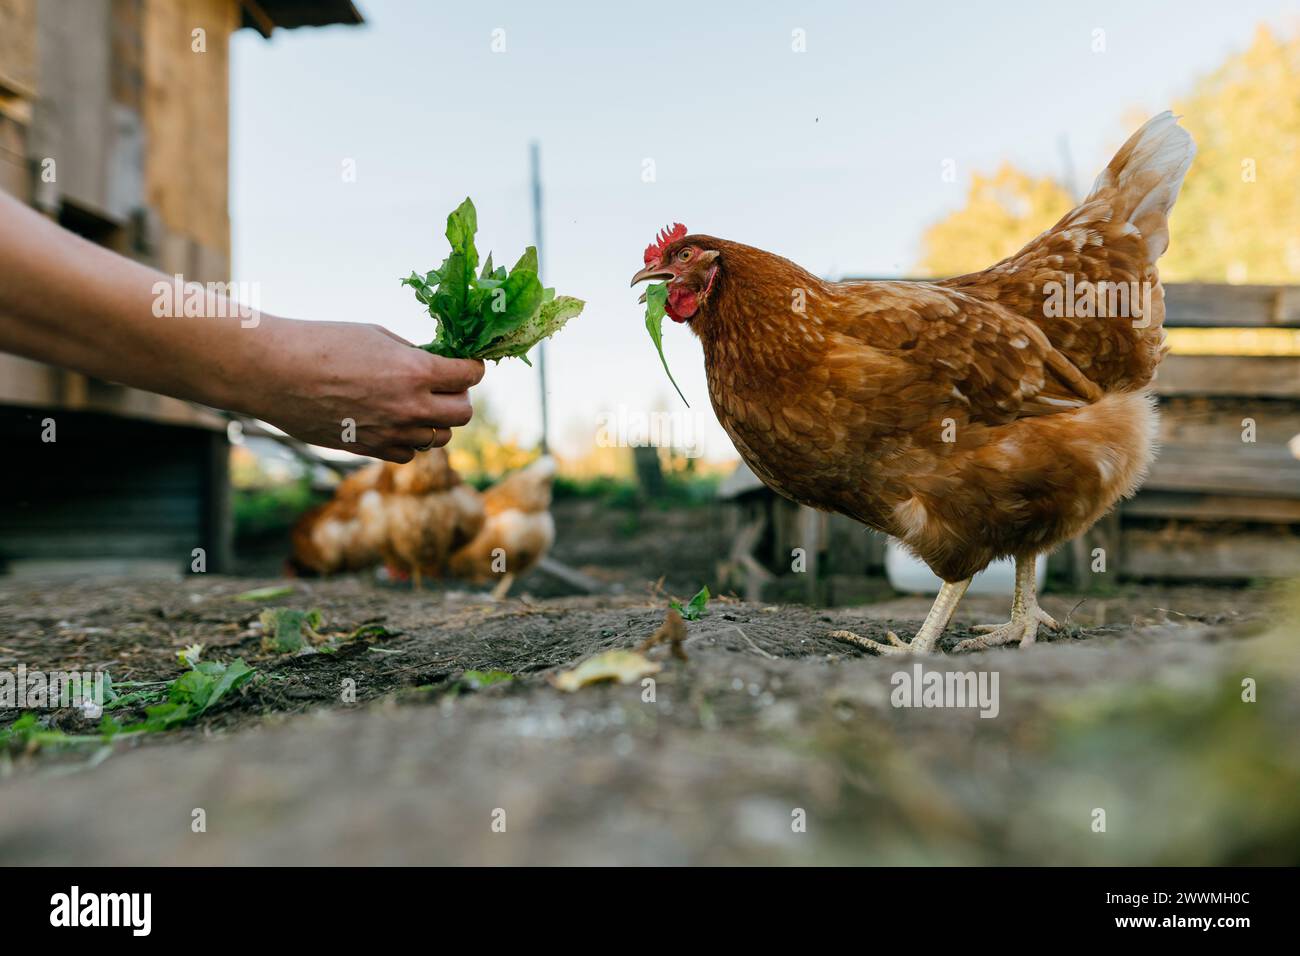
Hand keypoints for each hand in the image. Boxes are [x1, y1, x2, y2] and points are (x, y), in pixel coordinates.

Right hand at [251, 318, 483, 461]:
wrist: (274, 372)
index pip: (469, 376)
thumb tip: (438, 364)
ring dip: (436, 421)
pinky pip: (409, 453)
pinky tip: (395, 421)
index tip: (467, 365)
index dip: (472, 368)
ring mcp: (391, 433)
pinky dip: (410, 439)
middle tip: (446, 386)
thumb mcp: (377, 336)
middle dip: (459, 398)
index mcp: (415, 372)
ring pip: (439, 439)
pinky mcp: (370, 449)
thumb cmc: (322, 343)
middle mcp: (410, 407)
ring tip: (418, 404)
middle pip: (463, 414)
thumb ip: (413, 355)